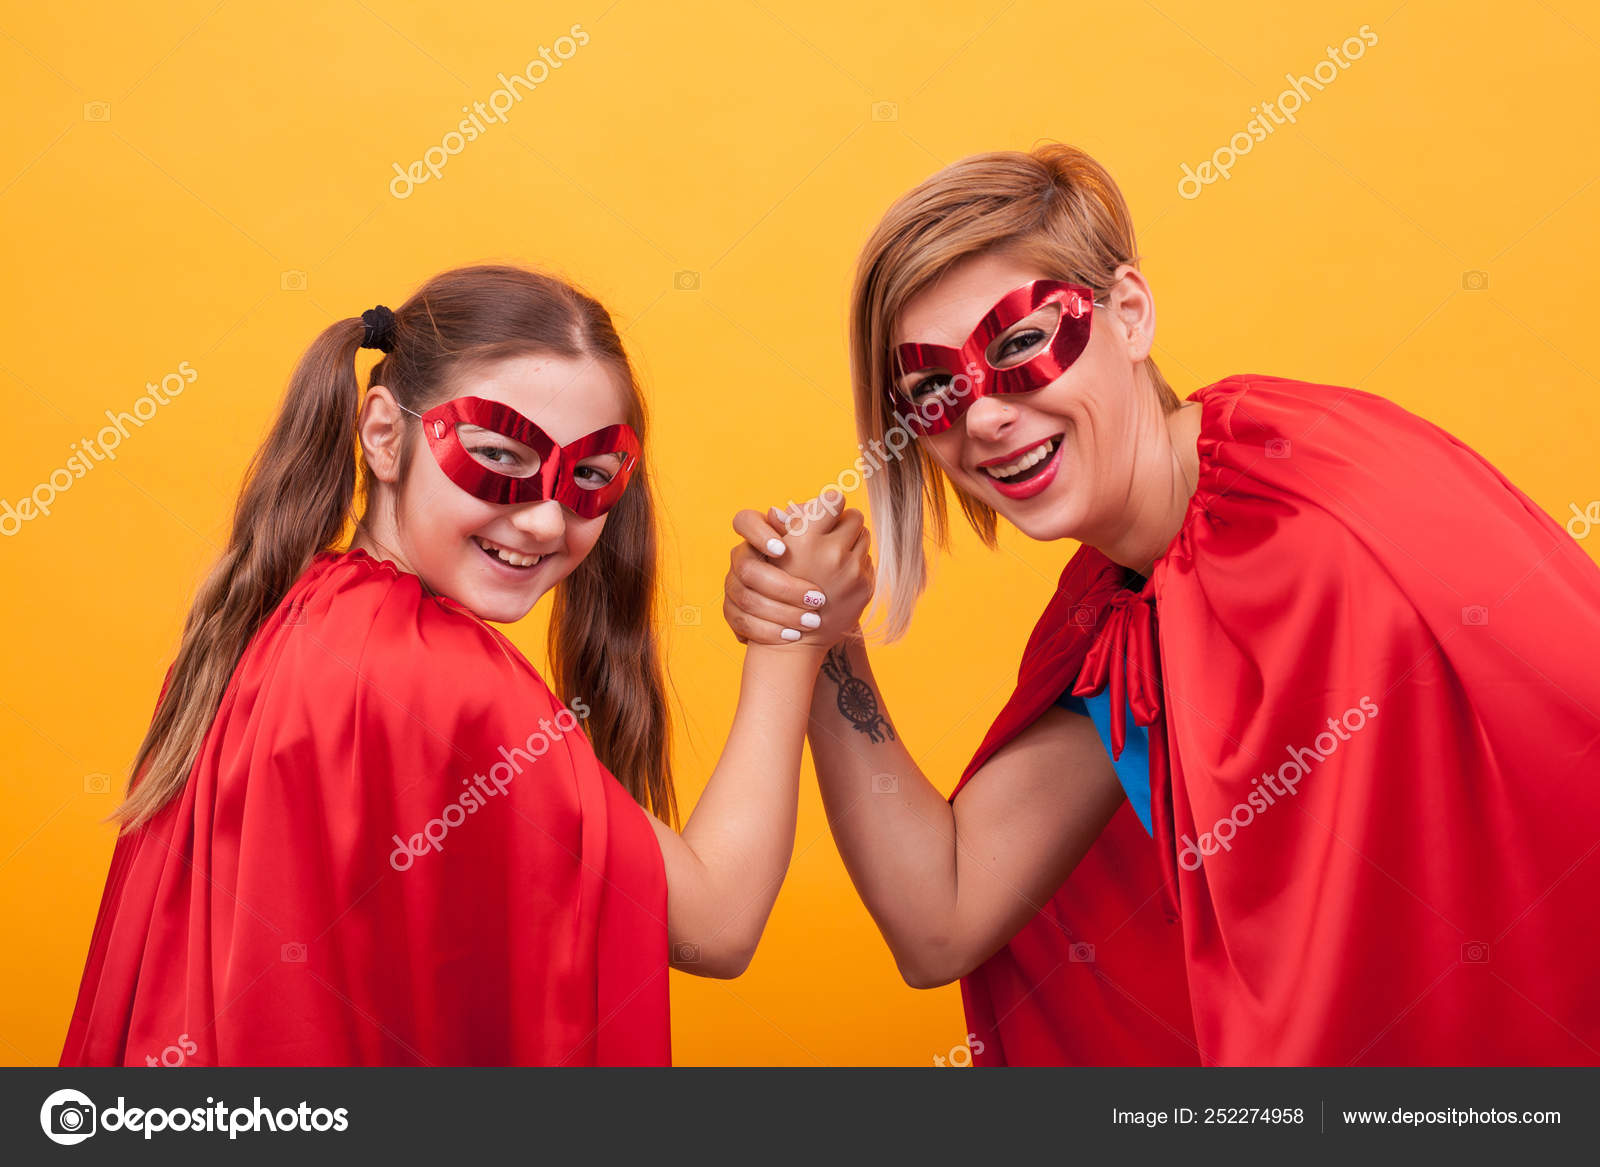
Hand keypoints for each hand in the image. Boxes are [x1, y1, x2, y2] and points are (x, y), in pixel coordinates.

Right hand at [724, 500, 874, 648]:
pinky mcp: (864, 587)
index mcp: (805, 539)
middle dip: (844, 523)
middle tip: (833, 532)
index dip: (830, 505)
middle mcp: (830, 553)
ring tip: (836, 554)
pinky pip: (868, 561)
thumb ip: (791, 524)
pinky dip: (856, 565)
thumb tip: (806, 504)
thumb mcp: (775, 553)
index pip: (833, 501)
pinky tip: (841, 577)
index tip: (826, 511)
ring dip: (852, 542)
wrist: (795, 637)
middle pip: (854, 517)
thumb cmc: (780, 586)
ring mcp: (851, 571)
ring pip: (865, 537)